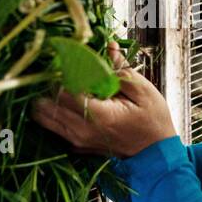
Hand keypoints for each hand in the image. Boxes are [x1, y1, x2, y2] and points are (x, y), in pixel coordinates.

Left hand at [32, 43, 177, 158]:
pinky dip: (53, 114)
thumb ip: (121, 69)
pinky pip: (55, 128)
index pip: (64, 92)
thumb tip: (110, 46)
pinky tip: (64, 102)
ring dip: (46, 100)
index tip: (65, 61)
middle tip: (58, 71)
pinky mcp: (77, 145)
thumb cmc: (153, 121)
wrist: (155, 154)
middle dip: (49, 86)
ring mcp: (78, 141)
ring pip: (45, 119)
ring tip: (58, 85)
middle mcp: (83, 130)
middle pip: (48, 106)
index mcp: (99, 115)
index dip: (62, 74)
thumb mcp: (143, 91)